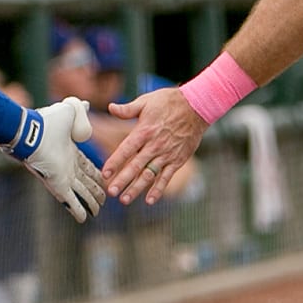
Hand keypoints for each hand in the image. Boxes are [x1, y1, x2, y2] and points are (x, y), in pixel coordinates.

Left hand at [8, 97, 105, 221]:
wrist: (31, 132)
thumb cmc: (48, 121)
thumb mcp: (69, 111)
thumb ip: (80, 110)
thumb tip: (87, 104)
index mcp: (70, 152)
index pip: (87, 166)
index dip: (96, 174)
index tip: (104, 180)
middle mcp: (67, 166)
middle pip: (85, 182)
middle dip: (94, 191)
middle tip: (104, 200)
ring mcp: (62, 176)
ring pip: (80, 193)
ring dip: (89, 202)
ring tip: (97, 211)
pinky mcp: (57, 185)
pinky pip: (69, 200)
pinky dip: (76, 210)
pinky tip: (83, 219)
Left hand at [102, 86, 207, 205]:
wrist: (197, 106)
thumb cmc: (170, 102)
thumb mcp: (146, 101)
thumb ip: (128, 109)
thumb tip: (110, 107)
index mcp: (144, 131)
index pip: (126, 149)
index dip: (115, 162)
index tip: (105, 173)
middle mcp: (154, 145)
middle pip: (135, 166)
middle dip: (122, 180)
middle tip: (111, 192)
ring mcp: (166, 154)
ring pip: (149, 175)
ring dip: (137, 188)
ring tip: (125, 200)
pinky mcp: (177, 160)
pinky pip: (166, 177)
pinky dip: (159, 189)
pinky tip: (150, 200)